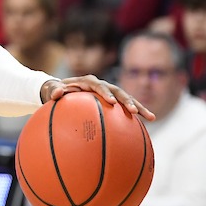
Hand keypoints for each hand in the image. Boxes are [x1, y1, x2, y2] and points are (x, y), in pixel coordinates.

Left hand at [41, 75, 155, 120]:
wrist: (64, 90)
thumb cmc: (58, 91)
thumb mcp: (54, 89)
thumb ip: (54, 90)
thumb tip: (56, 94)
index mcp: (89, 81)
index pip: (100, 86)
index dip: (106, 93)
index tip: (112, 102)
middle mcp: (103, 85)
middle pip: (118, 91)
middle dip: (127, 101)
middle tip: (134, 111)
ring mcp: (111, 92)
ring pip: (128, 98)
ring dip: (139, 107)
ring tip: (151, 118)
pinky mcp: (115, 100)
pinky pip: (127, 107)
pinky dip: (137, 114)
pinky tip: (148, 124)